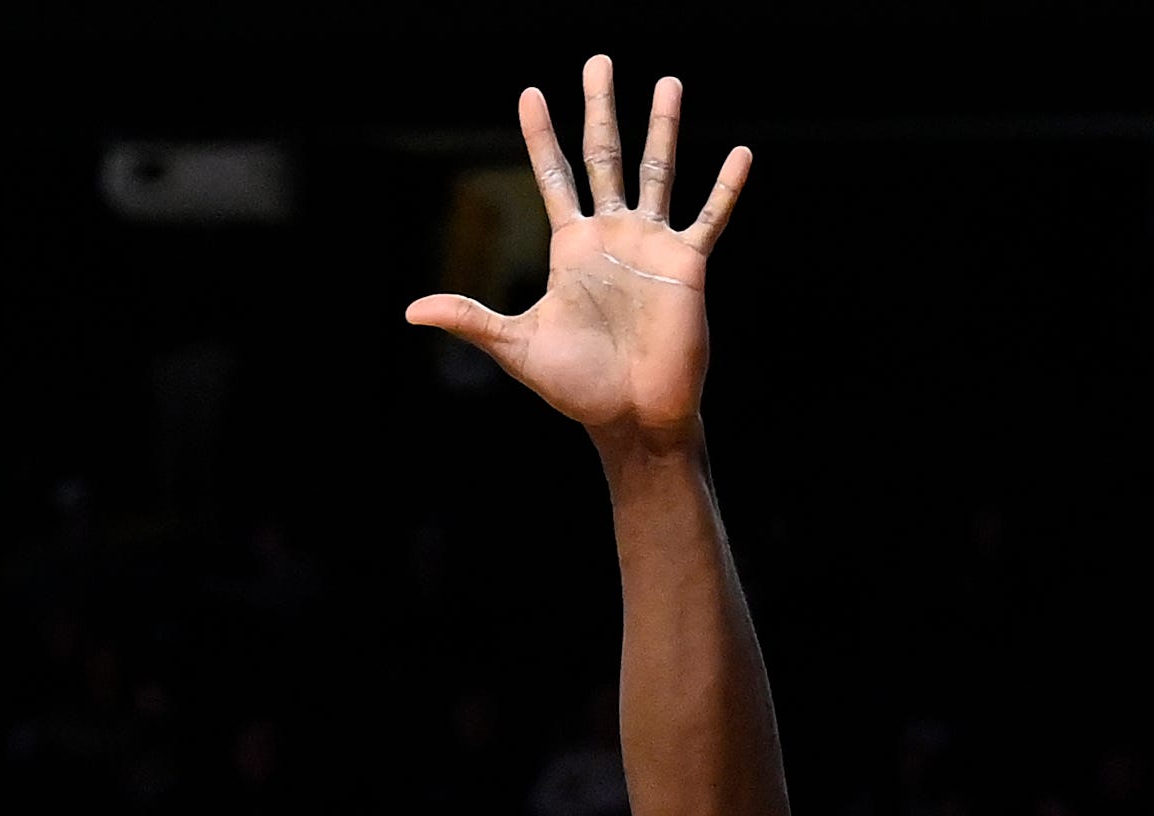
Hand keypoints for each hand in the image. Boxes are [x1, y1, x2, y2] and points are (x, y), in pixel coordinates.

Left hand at [407, 57, 748, 441]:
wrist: (631, 416)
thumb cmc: (577, 387)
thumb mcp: (518, 347)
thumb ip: (470, 319)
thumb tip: (411, 311)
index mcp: (572, 248)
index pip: (553, 177)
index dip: (541, 136)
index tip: (530, 93)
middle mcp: (611, 236)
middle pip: (603, 156)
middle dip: (600, 108)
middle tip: (598, 61)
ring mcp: (651, 246)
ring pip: (658, 170)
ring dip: (663, 126)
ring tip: (669, 81)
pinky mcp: (687, 265)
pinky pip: (710, 216)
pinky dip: (726, 187)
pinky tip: (742, 153)